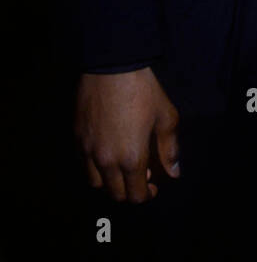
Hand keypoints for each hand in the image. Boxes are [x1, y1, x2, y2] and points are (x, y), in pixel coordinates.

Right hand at [74, 67, 179, 202]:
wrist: (112, 66)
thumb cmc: (143, 90)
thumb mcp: (165, 117)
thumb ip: (169, 149)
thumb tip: (174, 172)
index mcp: (131, 159)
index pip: (136, 195)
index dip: (147, 195)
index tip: (153, 187)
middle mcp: (106, 160)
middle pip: (116, 193)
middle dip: (130, 191)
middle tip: (141, 176)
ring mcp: (88, 150)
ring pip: (96, 182)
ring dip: (110, 182)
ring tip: (121, 167)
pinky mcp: (77, 138)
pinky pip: (84, 164)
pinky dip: (96, 167)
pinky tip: (107, 153)